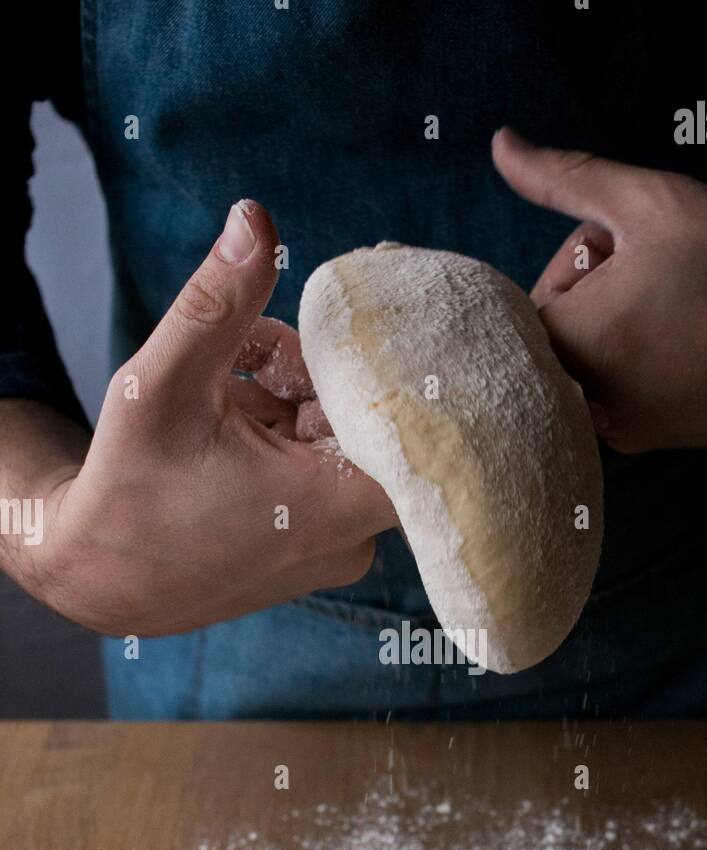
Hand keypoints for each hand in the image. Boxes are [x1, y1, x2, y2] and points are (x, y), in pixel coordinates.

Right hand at [35, 200, 394, 634]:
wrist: (102, 581)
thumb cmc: (128, 493)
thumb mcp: (163, 385)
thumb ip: (219, 304)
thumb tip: (255, 219)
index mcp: (332, 505)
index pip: (413, 418)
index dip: (398, 353)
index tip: (378, 295)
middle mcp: (352, 536)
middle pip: (370, 418)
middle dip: (314, 369)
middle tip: (252, 350)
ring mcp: (339, 544)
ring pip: (344, 436)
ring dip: (294, 396)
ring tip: (230, 391)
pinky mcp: (322, 544)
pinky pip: (327, 466)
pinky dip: (289, 431)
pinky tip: (238, 419)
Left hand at [492, 128, 706, 453]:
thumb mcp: (650, 202)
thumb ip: (565, 179)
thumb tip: (502, 148)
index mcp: (571, 343)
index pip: (530, 297)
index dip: (578, 265)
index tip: (627, 254)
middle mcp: (584, 400)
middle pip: (556, 333)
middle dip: (595, 295)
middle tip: (662, 277)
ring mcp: (616, 431)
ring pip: (588, 361)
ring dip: (618, 328)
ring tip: (679, 311)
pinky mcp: (649, 444)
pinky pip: (617, 393)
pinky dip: (641, 363)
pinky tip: (689, 343)